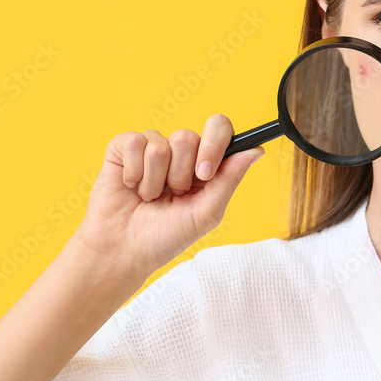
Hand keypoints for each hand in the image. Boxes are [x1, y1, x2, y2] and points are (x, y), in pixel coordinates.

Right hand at [73, 114, 262, 280]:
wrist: (124, 251)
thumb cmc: (166, 235)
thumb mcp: (206, 213)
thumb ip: (230, 179)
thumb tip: (257, 150)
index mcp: (205, 163)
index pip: (219, 129)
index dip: (214, 144)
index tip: (204, 173)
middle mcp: (181, 152)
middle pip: (188, 137)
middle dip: (180, 174)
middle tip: (173, 194)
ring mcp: (152, 147)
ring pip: (160, 145)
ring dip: (155, 180)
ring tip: (150, 196)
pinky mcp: (123, 148)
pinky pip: (134, 143)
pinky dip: (134, 172)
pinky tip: (131, 186)